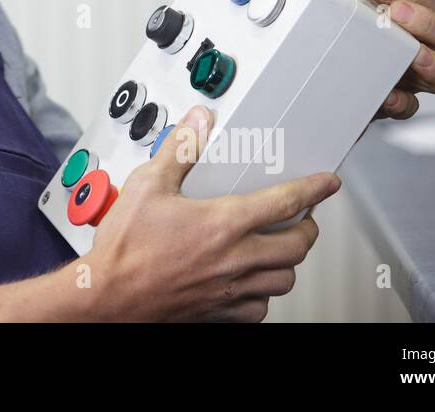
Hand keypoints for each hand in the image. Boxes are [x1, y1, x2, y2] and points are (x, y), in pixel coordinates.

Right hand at [80, 105, 337, 321]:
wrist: (108, 295)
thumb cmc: (125, 248)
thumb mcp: (148, 185)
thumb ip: (179, 150)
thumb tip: (199, 122)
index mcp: (223, 223)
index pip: (285, 202)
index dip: (313, 189)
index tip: (326, 184)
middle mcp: (235, 258)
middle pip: (296, 246)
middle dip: (306, 228)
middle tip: (302, 218)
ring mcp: (230, 288)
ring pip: (283, 280)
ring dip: (288, 262)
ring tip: (279, 249)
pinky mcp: (219, 311)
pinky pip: (259, 309)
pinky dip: (263, 295)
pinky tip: (252, 284)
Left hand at [338, 0, 434, 120]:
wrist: (317, 59)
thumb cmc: (345, 19)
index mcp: (419, 15)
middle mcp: (425, 46)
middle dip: (428, 24)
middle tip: (394, 14)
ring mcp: (414, 77)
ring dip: (433, 65)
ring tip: (412, 56)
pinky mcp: (394, 102)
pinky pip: (412, 108)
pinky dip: (403, 102)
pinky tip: (387, 94)